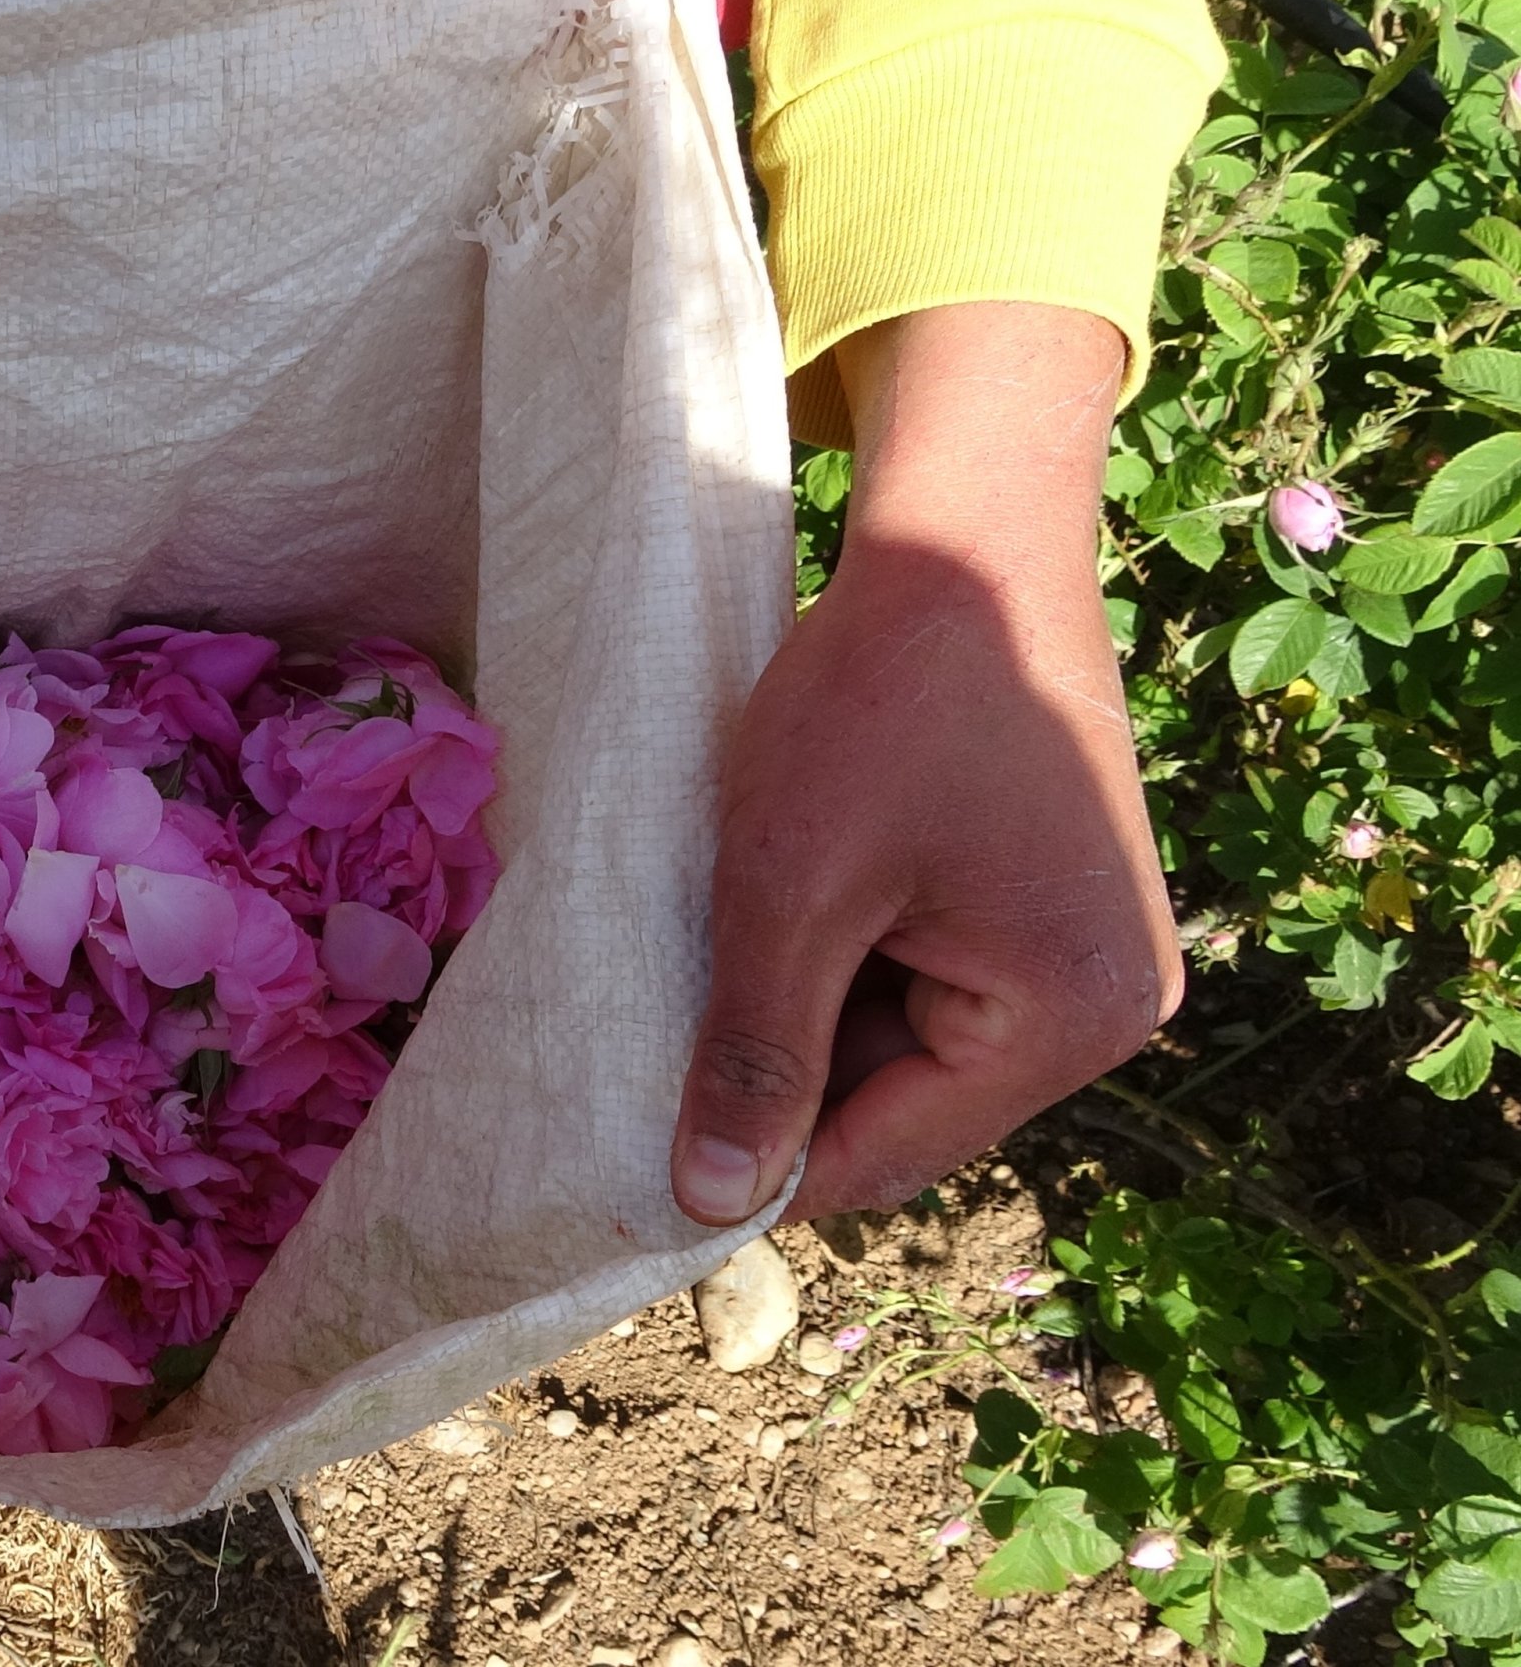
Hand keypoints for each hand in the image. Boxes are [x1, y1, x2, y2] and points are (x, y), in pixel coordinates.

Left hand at [668, 302, 1183, 1224]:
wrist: (963, 543)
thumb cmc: (878, 702)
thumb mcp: (791, 886)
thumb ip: (755, 1051)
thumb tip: (711, 1207)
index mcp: (1070, 1021)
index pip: (884, 1155)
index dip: (757, 1163)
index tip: (640, 1150)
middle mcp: (1110, 1012)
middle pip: (900, 1106)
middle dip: (783, 1072)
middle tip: (662, 1024)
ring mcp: (1090, 958)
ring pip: (902, 1045)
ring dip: (807, 1009)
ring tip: (728, 938)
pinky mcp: (1052, 910)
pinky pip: (929, 983)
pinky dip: (846, 960)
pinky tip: (786, 904)